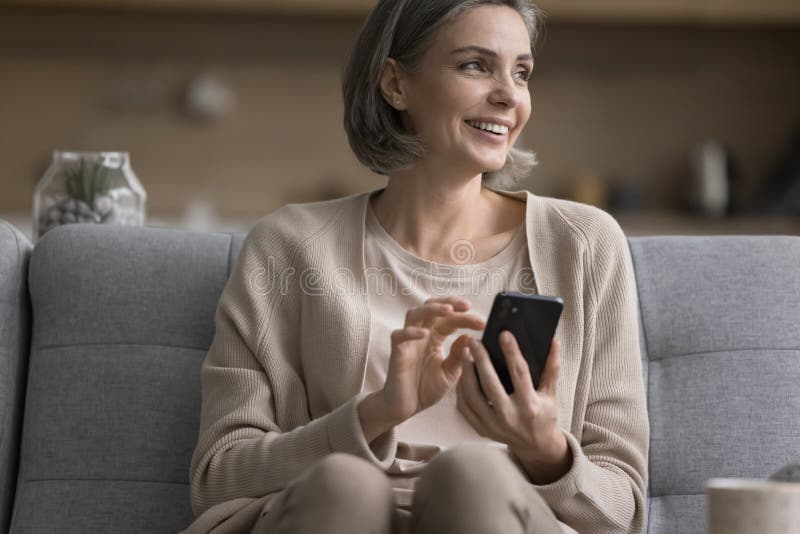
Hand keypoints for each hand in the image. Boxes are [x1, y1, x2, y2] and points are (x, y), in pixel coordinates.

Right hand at [377, 296, 484, 423]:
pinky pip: (399, 335)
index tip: (482, 323)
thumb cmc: (425, 389)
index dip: (465, 318)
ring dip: (431, 309)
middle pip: (432, 308)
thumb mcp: (450, 373)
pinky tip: (424, 333)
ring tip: (448, 311)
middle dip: (449, 303)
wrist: (405, 408)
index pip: (450, 320)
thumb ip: (459, 356)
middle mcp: (421, 335)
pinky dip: (411, 331)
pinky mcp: (397, 352)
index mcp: (435, 338)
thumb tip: (471, 337)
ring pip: (414, 314)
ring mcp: (407, 342)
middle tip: (467, 306)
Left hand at [456, 331, 571, 482]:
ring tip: (465, 353)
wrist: (535, 447)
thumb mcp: (551, 394)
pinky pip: (465, 407)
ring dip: (466, 372)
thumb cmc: (544, 415)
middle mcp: (510, 417)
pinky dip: (462, 389)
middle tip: (474, 340)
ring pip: (472, 395)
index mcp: (529, 406)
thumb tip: (553, 341)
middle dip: (481, 359)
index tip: (504, 334)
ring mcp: (493, 425)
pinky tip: (463, 374)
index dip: (512, 352)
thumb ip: (551, 368)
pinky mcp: (481, 429)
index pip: (519, 374)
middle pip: (490, 383)